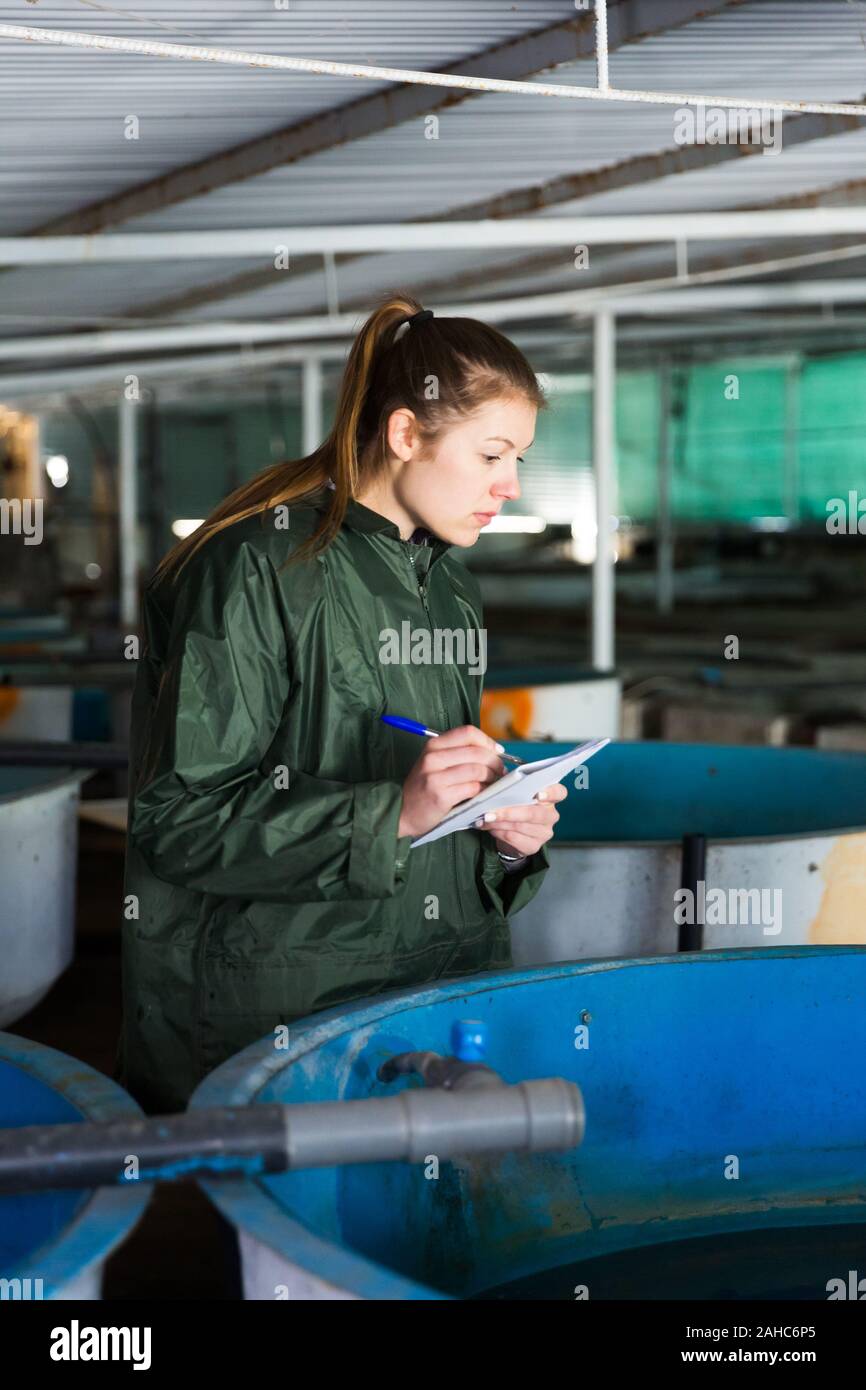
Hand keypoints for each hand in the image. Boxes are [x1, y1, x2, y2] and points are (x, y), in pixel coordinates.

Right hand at [398, 724, 504, 839]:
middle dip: (495, 761)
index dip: (488, 741)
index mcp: (434, 745)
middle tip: (500, 771)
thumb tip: (493, 751)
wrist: (402, 811)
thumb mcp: (435, 763)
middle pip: (476, 752)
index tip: (497, 752)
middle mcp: (433, 758)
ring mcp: (435, 777)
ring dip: (492, 777)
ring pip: (477, 770)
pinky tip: (484, 794)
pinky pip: (472, 788)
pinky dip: (484, 790)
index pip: (468, 733)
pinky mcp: (441, 795)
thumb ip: (458, 753)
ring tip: (494, 783)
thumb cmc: (424, 786)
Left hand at [474, 782, 566, 857]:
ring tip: (485, 818)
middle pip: (534, 813)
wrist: (511, 836)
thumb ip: (513, 788)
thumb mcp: (515, 795)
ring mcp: (544, 832)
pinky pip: (514, 838)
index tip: (538, 794)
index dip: (551, 793)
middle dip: (510, 812)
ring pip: (521, 826)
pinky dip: (499, 832)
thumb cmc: (514, 808)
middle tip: (490, 812)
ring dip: (500, 822)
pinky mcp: (534, 846)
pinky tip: (490, 828)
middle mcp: (550, 816)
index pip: (559, 792)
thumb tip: (499, 782)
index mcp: (549, 798)